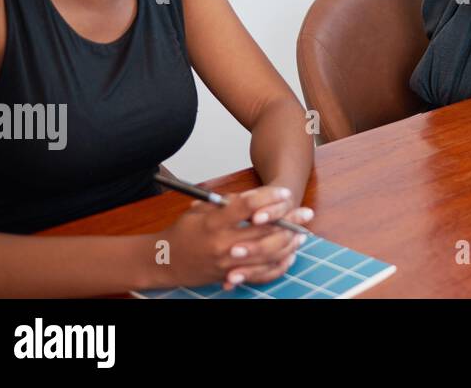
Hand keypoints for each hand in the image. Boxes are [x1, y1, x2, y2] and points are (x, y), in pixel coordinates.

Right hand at [156, 184, 314, 289]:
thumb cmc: (183, 232)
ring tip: (301, 233)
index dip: (268, 198)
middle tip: (306, 213)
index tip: (285, 193)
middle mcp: (221, 244)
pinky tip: (289, 255)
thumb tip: (259, 198)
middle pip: (262, 231)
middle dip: (289, 221)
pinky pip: (260, 274)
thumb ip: (228, 204)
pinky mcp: (230, 276)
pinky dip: (277, 265)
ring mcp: (227, 263)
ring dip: (288, 243)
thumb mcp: (201, 210)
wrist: (164, 262)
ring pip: (266, 254)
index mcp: (213, 223)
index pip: (246, 207)